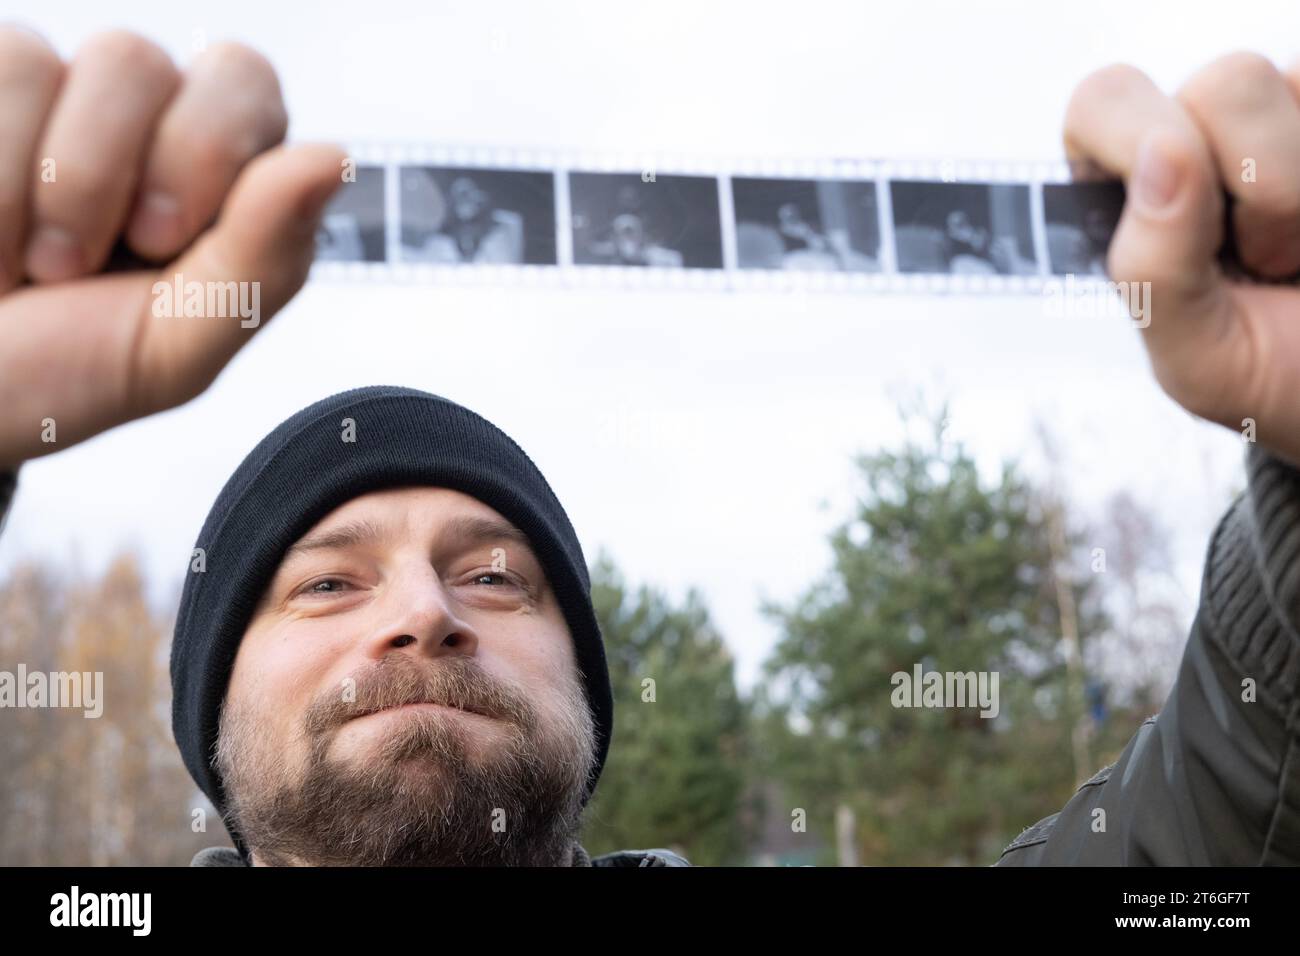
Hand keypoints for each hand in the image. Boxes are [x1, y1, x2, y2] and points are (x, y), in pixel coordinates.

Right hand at [0, 27, 344, 469]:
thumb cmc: (68, 372)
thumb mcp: (177, 344)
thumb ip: (264, 254)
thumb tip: (335, 156)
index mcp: (219, 172)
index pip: (243, 81)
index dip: (204, 147)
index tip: (161, 243)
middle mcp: (141, 117)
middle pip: (141, 60)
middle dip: (108, 171)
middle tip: (84, 264)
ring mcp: (52, 97)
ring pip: (57, 59)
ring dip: (45, 188)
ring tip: (34, 267)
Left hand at [1064, 52, 1299, 466]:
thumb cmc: (1271, 377)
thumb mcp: (1197, 359)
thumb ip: (1154, 271)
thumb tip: (1163, 153)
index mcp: (1134, 197)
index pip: (1104, 104)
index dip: (1135, 131)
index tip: (1180, 196)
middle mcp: (1206, 142)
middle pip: (1219, 83)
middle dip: (1246, 175)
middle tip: (1258, 256)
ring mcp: (1283, 123)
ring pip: (1280, 83)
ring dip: (1292, 192)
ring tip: (1294, 254)